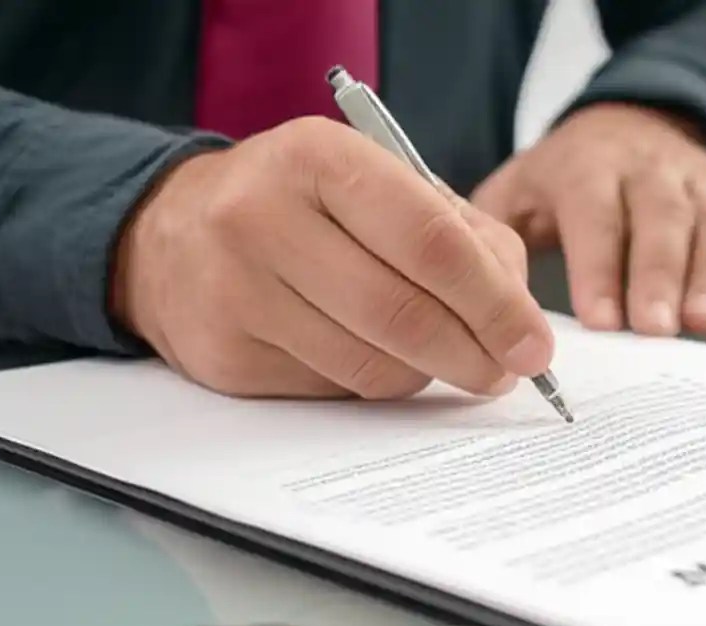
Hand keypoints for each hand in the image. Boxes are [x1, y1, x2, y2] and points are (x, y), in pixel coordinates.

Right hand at [110, 117, 553, 398]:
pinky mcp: (225, 356)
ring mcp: (236, 291)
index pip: (431, 241)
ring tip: (441, 356)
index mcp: (318, 156)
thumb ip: (461, 233)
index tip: (534, 344)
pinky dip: (372, 380)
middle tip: (506, 371)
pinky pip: (333, 389)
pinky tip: (370, 353)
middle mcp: (264, 217)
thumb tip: (515, 314)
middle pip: (403, 313)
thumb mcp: (376, 183)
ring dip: (427, 372)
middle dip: (475, 354)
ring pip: (372, 364)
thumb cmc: (301, 205)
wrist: (171, 236)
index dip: (495, 302)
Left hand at [473, 102, 705, 337]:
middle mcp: (651, 169)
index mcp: (589, 167)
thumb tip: (488, 303)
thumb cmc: (563, 178)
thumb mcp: (516, 191)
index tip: (600, 321)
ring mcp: (701, 184)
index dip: (599, 267)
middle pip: (661, 220)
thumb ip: (497, 238)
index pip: (596, 214)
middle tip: (656, 329)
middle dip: (659, 276)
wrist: (630, 122)